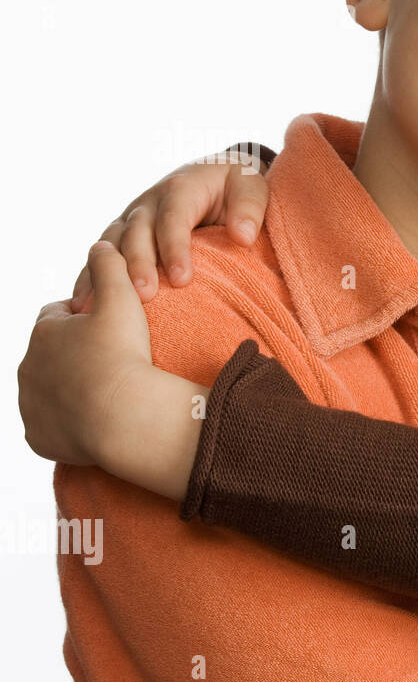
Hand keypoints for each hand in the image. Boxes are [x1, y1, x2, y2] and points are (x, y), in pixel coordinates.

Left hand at [20, 242, 155, 466]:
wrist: (125, 418)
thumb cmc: (124, 357)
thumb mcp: (123, 299)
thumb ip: (111, 266)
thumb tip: (100, 244)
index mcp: (43, 332)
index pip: (58, 316)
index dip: (85, 319)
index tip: (111, 330)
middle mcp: (27, 367)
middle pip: (52, 355)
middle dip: (76, 356)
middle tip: (114, 363)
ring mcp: (30, 406)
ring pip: (50, 390)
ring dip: (72, 389)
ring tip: (108, 392)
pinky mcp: (38, 437)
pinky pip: (52, 426)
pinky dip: (70, 422)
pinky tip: (97, 420)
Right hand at [69, 148, 269, 309]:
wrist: (216, 174)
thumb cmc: (237, 184)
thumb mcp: (251, 184)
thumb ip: (249, 208)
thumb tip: (243, 237)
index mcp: (180, 188)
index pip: (173, 219)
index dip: (174, 248)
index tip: (182, 280)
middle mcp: (149, 201)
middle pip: (137, 233)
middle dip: (138, 265)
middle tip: (145, 296)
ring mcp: (132, 217)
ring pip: (112, 244)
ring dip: (108, 274)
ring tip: (103, 305)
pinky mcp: (124, 233)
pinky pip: (102, 255)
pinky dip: (90, 277)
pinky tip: (84, 304)